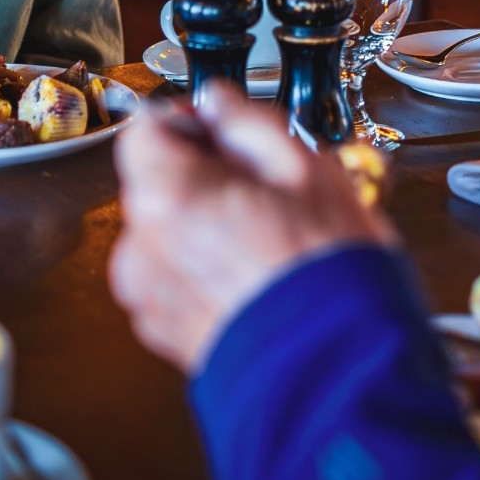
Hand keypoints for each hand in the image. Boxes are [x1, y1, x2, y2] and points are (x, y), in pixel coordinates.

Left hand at [109, 86, 394, 372]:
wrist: (338, 375)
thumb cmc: (327, 276)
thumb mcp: (305, 169)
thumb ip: (247, 123)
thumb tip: (219, 104)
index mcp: (166, 195)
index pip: (144, 129)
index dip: (187, 123)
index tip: (223, 133)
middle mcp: (141, 247)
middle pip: (154, 184)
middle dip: (201, 179)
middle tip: (263, 192)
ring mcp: (149, 297)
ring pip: (164, 235)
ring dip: (201, 228)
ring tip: (266, 242)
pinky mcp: (163, 334)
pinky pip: (172, 282)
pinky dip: (202, 274)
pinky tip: (255, 278)